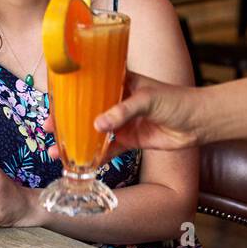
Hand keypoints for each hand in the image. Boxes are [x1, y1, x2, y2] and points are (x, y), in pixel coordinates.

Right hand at [45, 71, 205, 160]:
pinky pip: (108, 149)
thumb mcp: (147, 99)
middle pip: (84, 110)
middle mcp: (116, 101)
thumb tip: (97, 125)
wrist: (199, 122)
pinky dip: (94, 157)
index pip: (88, 84)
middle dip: (65, 121)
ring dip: (75, 142)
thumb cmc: (175, 100)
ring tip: (57, 153)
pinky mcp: (130, 140)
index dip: (68, 93)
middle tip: (47, 130)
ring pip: (92, 132)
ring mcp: (122, 122)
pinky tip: (81, 165)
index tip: (51, 102)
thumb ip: (123, 111)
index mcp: (118, 82)